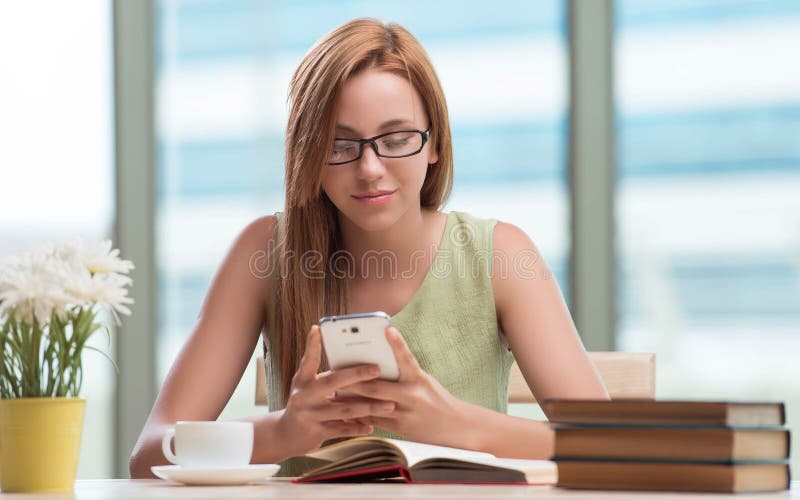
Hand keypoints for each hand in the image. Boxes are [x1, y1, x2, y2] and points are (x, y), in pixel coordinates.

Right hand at [275, 325, 396, 456]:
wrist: (285, 434)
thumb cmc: (304, 402)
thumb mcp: (305, 385)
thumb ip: (321, 373)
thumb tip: (347, 355)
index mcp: (302, 380)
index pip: (308, 359)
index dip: (312, 344)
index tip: (318, 328)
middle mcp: (303, 396)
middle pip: (332, 382)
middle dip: (357, 375)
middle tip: (377, 369)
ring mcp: (309, 415)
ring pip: (343, 409)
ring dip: (368, 407)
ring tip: (389, 405)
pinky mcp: (316, 432)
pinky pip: (341, 429)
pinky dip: (357, 428)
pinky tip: (372, 427)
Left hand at [342, 327, 470, 447]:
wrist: (456, 428)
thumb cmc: (436, 398)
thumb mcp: (424, 381)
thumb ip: (402, 372)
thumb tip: (376, 361)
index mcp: (419, 380)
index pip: (406, 358)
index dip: (397, 344)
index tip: (388, 330)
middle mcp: (412, 396)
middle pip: (378, 386)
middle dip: (354, 379)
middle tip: (335, 370)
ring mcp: (405, 414)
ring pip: (371, 405)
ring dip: (350, 398)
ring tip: (333, 391)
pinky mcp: (399, 428)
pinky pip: (374, 420)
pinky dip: (359, 415)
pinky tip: (345, 411)